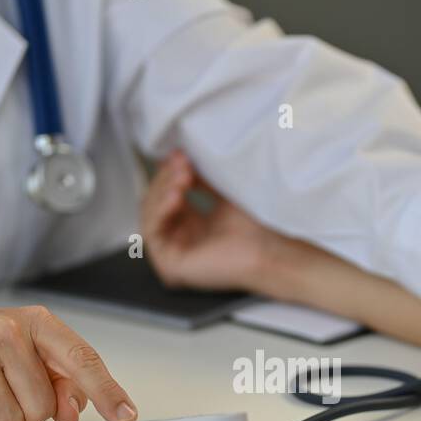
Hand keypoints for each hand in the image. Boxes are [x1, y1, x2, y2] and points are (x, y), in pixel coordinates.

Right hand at [0, 304, 136, 420]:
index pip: (81, 360)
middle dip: (29, 419)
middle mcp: (4, 331)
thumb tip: (72, 414)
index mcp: (38, 324)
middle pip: (40, 408)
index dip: (106, 391)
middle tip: (12, 402)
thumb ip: (64, 382)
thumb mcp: (34, 352)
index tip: (125, 416)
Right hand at [141, 150, 293, 292]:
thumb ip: (200, 179)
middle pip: (155, 203)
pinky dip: (160, 210)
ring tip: (182, 177)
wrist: (270, 250)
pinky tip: (176, 196)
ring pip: (150, 215)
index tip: (180, 154)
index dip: (170, 173)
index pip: (167, 196)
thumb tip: (180, 157)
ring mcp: (175, 255)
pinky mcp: (170, 267)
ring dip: (162, 191)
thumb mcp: (222, 193)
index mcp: (194, 227)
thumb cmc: (256, 227)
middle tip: (182, 162)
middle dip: (166, 178)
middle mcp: (182, 241)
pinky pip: (152, 233)